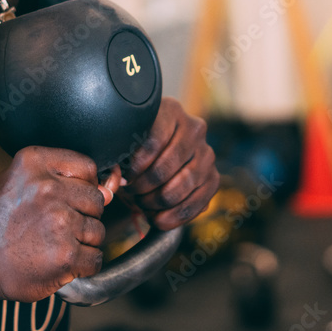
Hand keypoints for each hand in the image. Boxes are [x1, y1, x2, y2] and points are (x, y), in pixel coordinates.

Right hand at [0, 147, 120, 302]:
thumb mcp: (18, 181)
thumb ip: (62, 177)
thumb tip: (109, 188)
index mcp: (35, 162)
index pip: (87, 167)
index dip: (84, 185)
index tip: (72, 198)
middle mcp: (48, 188)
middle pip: (96, 200)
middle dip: (83, 215)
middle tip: (58, 226)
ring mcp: (60, 222)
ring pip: (98, 230)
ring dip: (82, 241)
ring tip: (55, 243)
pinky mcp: (66, 254)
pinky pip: (95, 258)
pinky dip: (83, 265)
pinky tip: (61, 261)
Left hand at [122, 98, 218, 230]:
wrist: (157, 155)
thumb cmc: (136, 147)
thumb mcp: (125, 143)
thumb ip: (118, 155)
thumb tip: (117, 178)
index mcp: (172, 111)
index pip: (154, 142)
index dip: (135, 166)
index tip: (124, 178)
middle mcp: (195, 129)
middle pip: (166, 167)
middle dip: (143, 187)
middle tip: (132, 193)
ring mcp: (207, 154)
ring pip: (179, 188)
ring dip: (155, 203)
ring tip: (142, 203)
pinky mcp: (213, 179)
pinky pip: (194, 205)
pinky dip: (173, 217)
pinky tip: (157, 219)